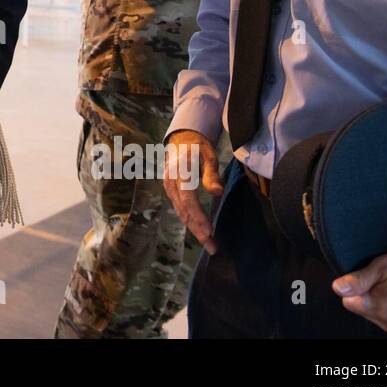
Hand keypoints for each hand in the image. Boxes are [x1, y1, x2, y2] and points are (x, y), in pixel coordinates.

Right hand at [163, 129, 223, 254]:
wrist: (181, 139)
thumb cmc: (198, 147)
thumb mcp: (209, 156)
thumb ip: (212, 175)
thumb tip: (218, 193)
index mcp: (180, 171)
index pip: (188, 199)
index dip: (198, 216)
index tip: (210, 231)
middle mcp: (171, 181)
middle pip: (184, 210)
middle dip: (198, 230)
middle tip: (212, 247)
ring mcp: (169, 187)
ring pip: (181, 212)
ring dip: (194, 229)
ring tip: (209, 244)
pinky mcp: (170, 191)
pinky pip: (180, 209)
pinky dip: (190, 221)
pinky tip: (200, 231)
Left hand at [333, 250, 386, 334]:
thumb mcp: (381, 267)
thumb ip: (356, 280)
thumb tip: (337, 288)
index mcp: (375, 308)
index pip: (349, 302)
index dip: (355, 290)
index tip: (367, 281)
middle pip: (366, 311)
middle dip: (370, 298)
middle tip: (386, 282)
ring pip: (382, 317)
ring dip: (386, 305)